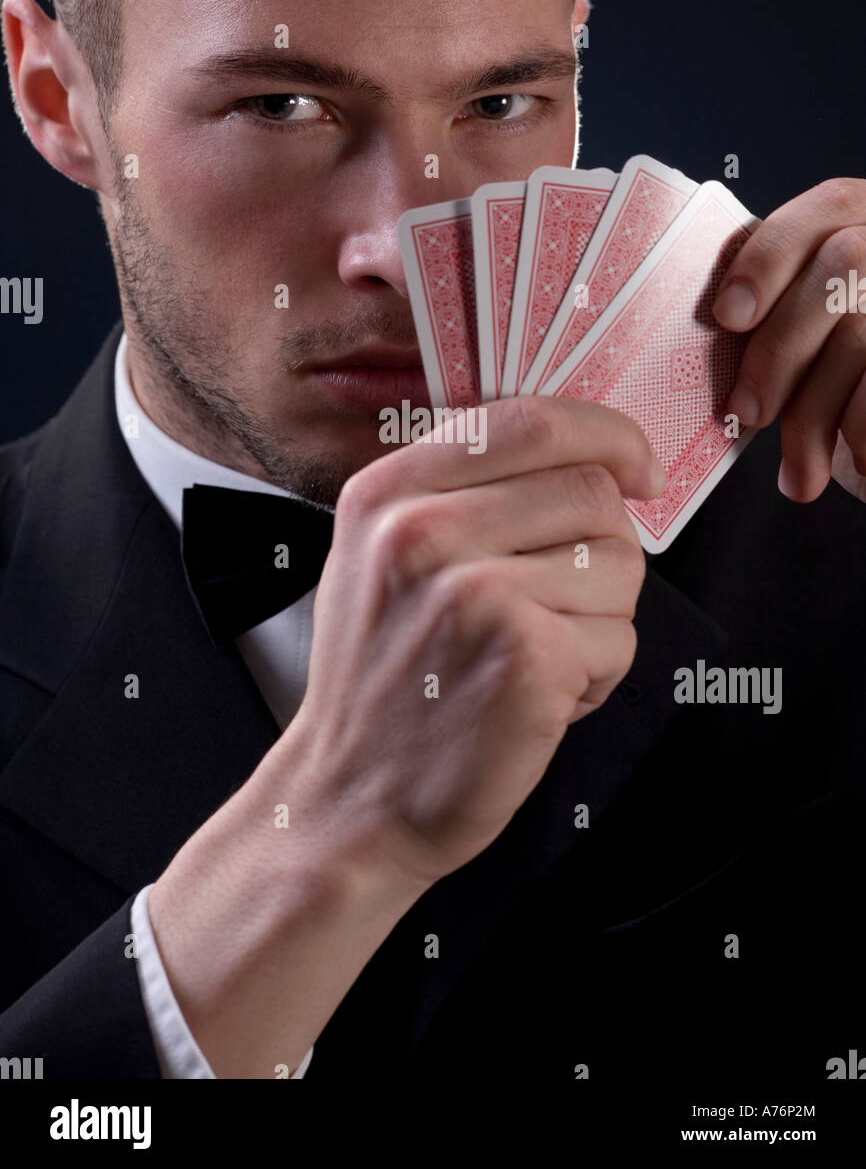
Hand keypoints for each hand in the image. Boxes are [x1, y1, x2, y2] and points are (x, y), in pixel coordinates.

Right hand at [290, 396, 664, 890]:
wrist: (349, 801)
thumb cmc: (385, 683)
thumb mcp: (382, 559)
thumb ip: (462, 492)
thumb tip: (594, 455)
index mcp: (390, 493)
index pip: (531, 420)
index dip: (608, 435)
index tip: (638, 467)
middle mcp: (423, 531)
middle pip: (594, 492)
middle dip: (605, 550)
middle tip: (562, 604)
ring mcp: (474, 592)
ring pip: (620, 566)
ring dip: (602, 621)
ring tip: (536, 658)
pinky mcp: (525, 656)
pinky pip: (619, 638)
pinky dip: (599, 676)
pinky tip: (542, 698)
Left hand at [712, 177, 865, 502]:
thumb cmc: (840, 390)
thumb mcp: (806, 338)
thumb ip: (772, 311)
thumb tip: (699, 332)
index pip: (828, 205)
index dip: (771, 255)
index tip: (727, 316)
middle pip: (845, 265)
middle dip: (782, 345)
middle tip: (746, 412)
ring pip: (861, 337)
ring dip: (813, 416)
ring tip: (797, 472)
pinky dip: (859, 438)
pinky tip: (855, 466)